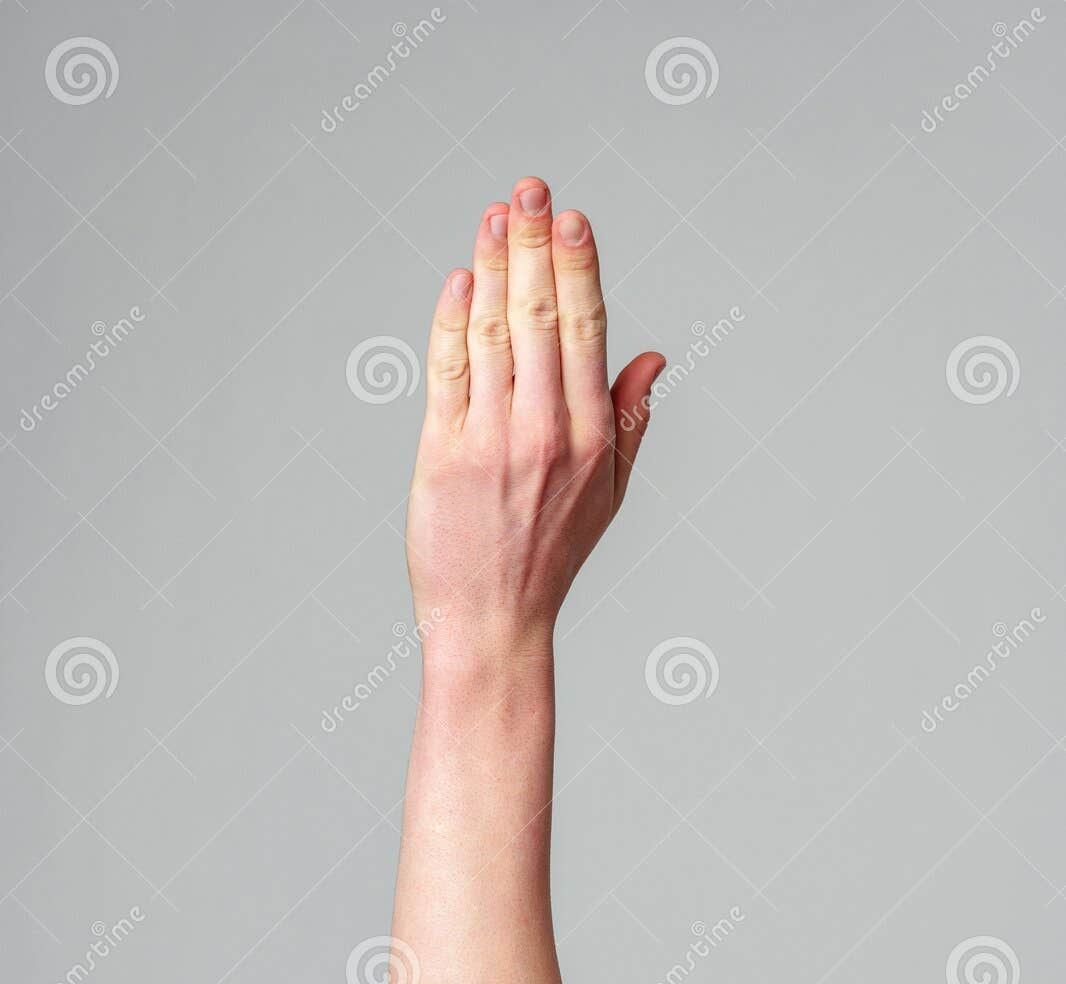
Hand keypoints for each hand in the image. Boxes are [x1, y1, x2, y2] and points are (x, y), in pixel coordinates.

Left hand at [405, 176, 663, 647]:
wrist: (492, 621)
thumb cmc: (550, 557)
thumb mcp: (609, 494)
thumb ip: (631, 420)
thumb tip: (653, 356)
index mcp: (591, 438)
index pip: (585, 331)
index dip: (577, 268)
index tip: (572, 218)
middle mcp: (544, 433)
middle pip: (538, 317)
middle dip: (534, 244)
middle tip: (531, 188)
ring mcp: (490, 442)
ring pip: (492, 334)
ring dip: (491, 267)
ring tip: (495, 216)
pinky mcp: (441, 456)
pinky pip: (447, 373)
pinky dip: (452, 321)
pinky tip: (460, 280)